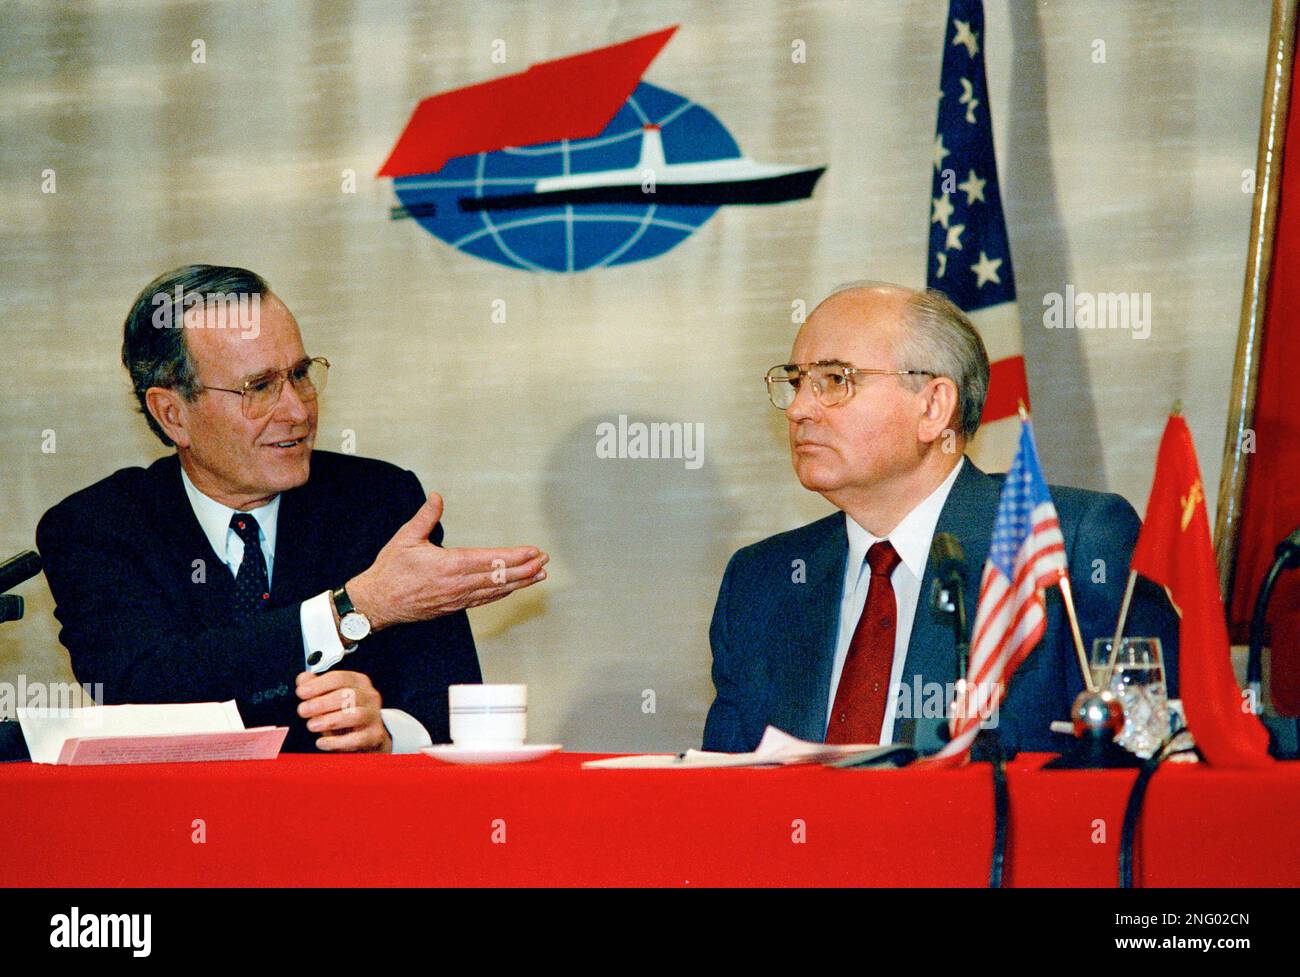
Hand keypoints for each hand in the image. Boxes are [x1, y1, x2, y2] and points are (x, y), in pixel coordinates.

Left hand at [296, 670, 391, 752]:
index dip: (319, 684)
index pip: (340, 678)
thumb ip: (315, 687)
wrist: (366, 737)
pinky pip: (357, 739)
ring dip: (330, 720)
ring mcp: (373, 716)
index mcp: (358, 682)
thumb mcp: (329, 698)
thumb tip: (303, 679)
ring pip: (355, 715)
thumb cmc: (345, 714)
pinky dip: (337, 742)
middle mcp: (369, 696)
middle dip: (321, 703)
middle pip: (349, 695)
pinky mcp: (375, 736)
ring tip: (312, 725)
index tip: (301, 692)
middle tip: (303, 710)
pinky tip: (322, 742)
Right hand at [347, 492, 547, 630]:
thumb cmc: (390, 570)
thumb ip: (425, 517)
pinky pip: (484, 600)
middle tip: (545, 562)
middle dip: (526, 569)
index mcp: (449, 565)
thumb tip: (437, 496)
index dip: (515, 556)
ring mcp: (457, 598)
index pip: (491, 560)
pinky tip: (512, 588)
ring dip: (519, 583)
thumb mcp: (405, 538)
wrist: (376, 603)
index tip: (534, 551)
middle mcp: (458, 584)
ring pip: (495, 590)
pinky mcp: (454, 607)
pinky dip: (502, 593)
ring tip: (539, 575)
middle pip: (500, 577)